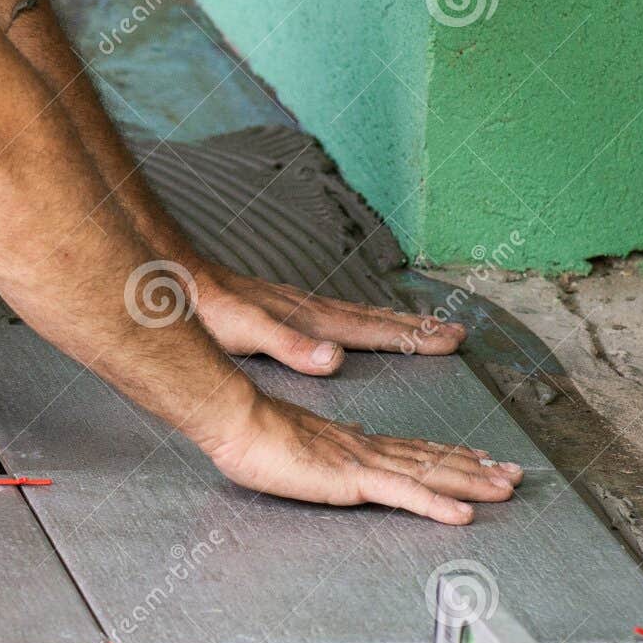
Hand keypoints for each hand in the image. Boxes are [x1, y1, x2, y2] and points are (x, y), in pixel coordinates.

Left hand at [192, 261, 465, 375]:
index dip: (412, 337)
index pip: (373, 330)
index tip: (451, 340)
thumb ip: (292, 347)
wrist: (184, 282)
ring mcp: (300, 309)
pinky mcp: (284, 310)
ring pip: (359, 316)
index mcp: (312, 321)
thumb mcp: (251, 333)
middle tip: (457, 332)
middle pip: (376, 319)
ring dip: (392, 322)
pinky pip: (337, 316)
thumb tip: (335, 360)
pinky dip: (360, 321)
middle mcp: (313, 312)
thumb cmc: (213, 311)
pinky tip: (354, 327)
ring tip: (421, 325)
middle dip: (417, 328)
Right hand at [205, 395, 523, 525]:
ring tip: (505, 489)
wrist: (239, 422)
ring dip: (472, 483)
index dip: (450, 456)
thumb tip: (349, 444)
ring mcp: (364, 464)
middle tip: (513, 474)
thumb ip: (327, 449)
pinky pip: (406, 495)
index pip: (412, 450)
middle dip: (477, 469)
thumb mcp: (297, 445)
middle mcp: (368, 450)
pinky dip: (438, 505)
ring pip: (430, 474)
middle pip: (432, 460)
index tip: (480, 459)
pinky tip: (463, 515)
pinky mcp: (354, 479)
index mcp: (354, 445)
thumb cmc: (254, 435)